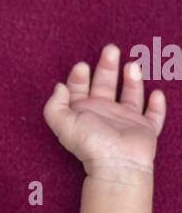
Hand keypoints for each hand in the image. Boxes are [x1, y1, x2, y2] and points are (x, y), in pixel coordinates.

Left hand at [42, 43, 165, 175]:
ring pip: (131, 95)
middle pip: (105, 85)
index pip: (80, 89)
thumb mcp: (63, 123)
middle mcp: (105, 114)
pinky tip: (156, 93)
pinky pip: (154, 115)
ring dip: (132, 79)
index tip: (81, 66)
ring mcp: (126, 121)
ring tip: (132, 65)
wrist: (118, 163)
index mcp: (85, 113)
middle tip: (110, 49)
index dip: (78, 76)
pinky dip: (157, 105)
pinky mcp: (146, 129)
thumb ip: (55, 105)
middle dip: (107, 66)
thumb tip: (59, 87)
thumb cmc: (91, 143)